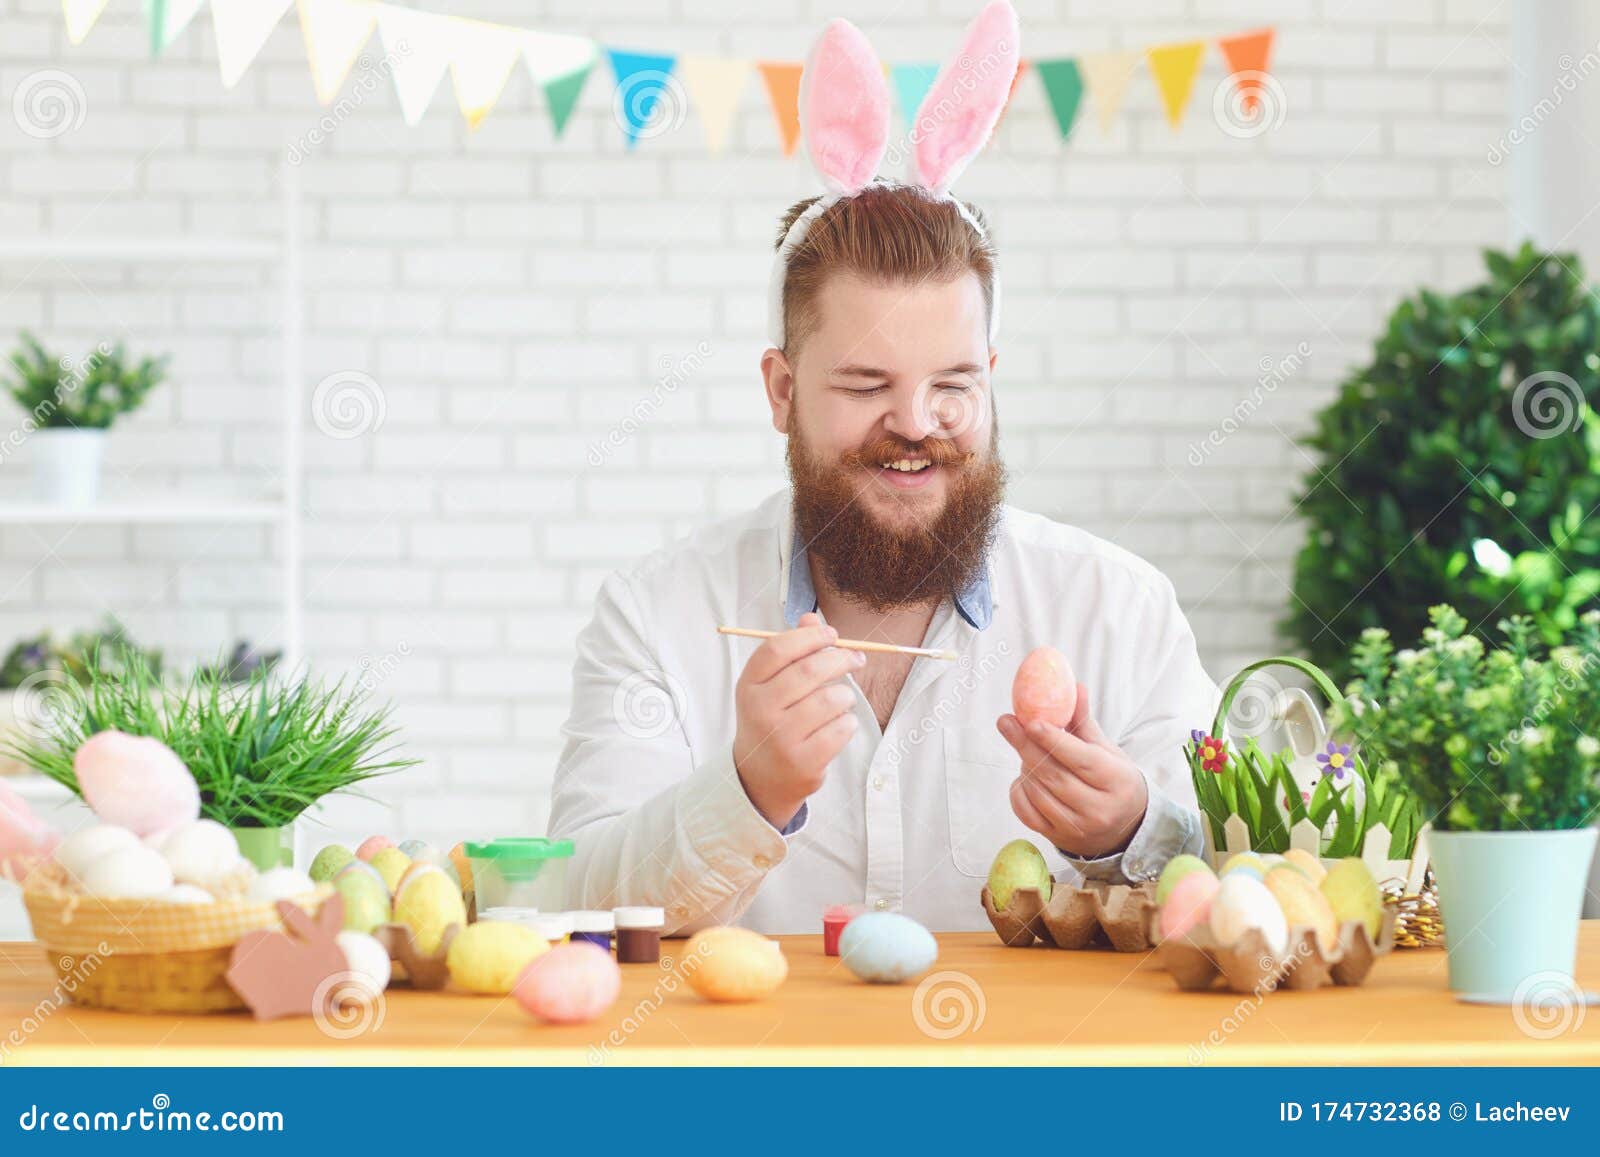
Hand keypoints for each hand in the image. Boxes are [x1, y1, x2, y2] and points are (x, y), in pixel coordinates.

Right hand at [733, 612, 862, 829]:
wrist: (759, 778)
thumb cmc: (770, 721)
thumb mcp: (769, 687)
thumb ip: (790, 652)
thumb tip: (811, 620)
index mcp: (749, 686)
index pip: (777, 649)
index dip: (810, 637)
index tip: (831, 635)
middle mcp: (761, 711)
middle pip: (810, 670)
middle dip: (841, 659)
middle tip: (856, 659)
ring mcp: (782, 738)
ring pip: (832, 699)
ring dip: (846, 695)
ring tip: (841, 699)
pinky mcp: (804, 762)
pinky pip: (842, 728)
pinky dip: (848, 722)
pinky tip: (839, 725)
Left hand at [995, 684, 1147, 858]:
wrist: (1124, 830)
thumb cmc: (1114, 782)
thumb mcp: (1108, 751)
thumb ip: (1085, 722)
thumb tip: (1074, 687)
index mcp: (1116, 782)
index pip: (1081, 759)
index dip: (1054, 740)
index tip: (1031, 721)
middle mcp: (1098, 809)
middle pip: (1053, 775)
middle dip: (1026, 746)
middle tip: (1006, 722)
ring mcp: (1076, 828)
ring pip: (1038, 792)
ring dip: (1024, 766)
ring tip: (1025, 749)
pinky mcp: (1057, 838)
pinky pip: (1026, 812)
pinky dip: (1019, 791)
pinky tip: (1024, 778)